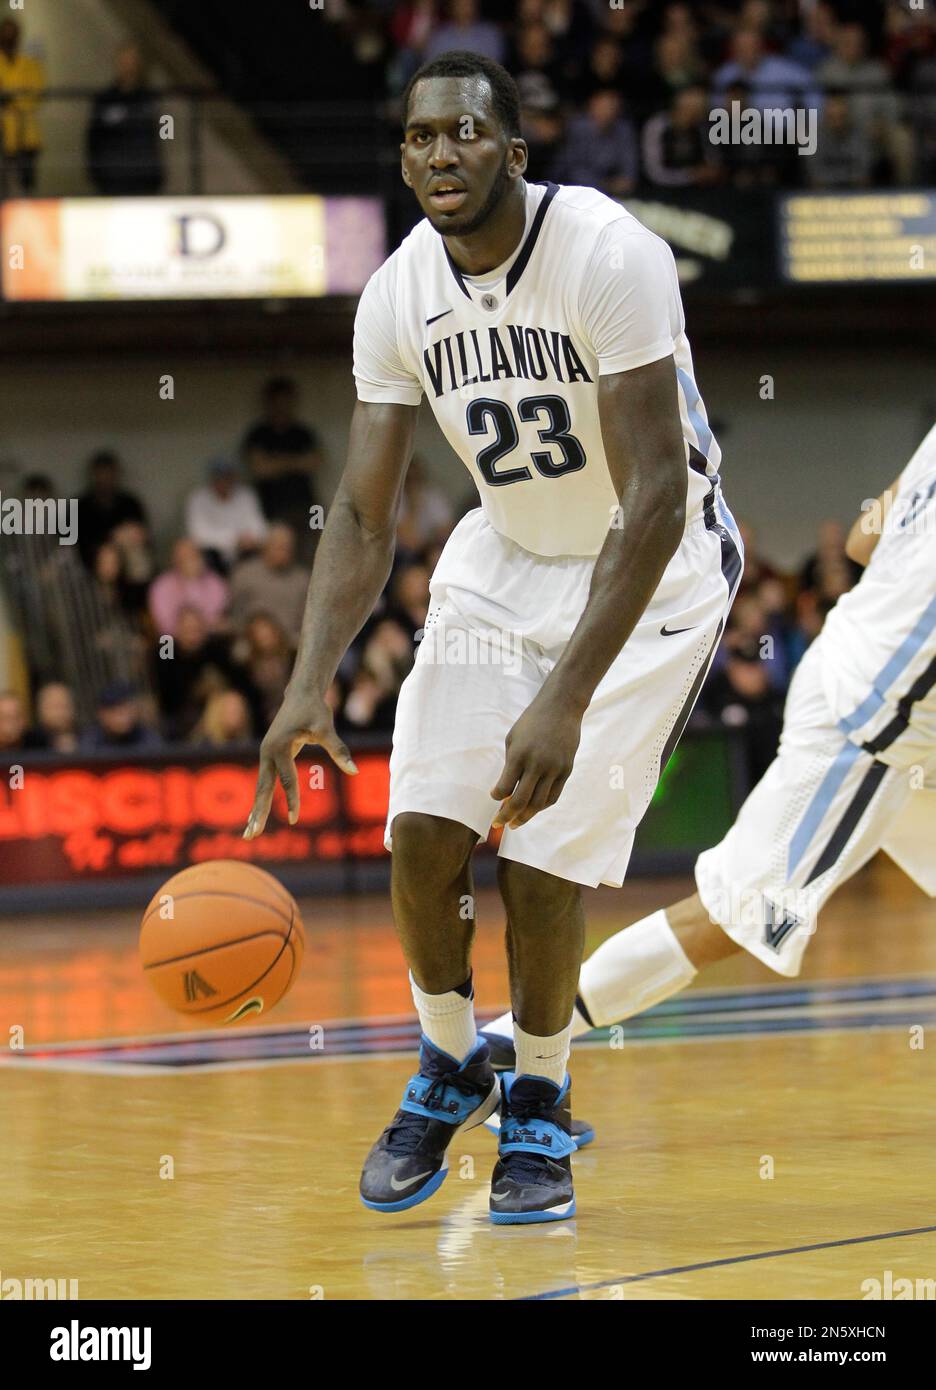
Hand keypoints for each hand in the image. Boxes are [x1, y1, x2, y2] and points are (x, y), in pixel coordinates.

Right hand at [243, 690, 356, 838]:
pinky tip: (259, 814)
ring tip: (250, 832)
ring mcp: (266, 755)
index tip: (295, 819)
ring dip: (256, 809)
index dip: (292, 799)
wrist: (301, 693)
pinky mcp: (270, 756)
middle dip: (258, 812)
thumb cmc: (314, 709)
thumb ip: (338, 749)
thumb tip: (354, 771)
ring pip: (261, 787)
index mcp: (278, 747)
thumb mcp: (326, 728)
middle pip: (263, 788)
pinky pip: (266, 782)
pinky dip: (262, 799)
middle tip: (251, 835)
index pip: (287, 779)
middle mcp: (267, 752)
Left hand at [491, 692, 581, 829]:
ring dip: (525, 816)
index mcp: (519, 755)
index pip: (505, 787)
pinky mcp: (566, 770)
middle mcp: (537, 764)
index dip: (497, 797)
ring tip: (515, 823)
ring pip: (539, 803)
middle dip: (507, 816)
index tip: (493, 797)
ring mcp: (554, 769)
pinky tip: (532, 810)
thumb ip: (511, 764)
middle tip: (498, 824)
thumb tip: (507, 789)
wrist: (561, 708)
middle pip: (521, 801)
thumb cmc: (532, 722)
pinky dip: (541, 806)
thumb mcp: (513, 738)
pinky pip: (553, 796)